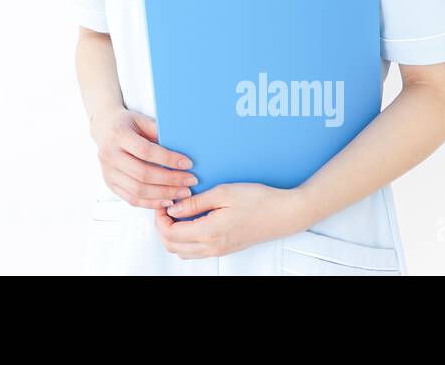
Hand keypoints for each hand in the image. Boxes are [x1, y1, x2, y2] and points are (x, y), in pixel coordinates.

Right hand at [89, 108, 198, 207]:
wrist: (104, 128)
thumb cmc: (127, 124)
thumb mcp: (142, 120)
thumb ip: (159, 132)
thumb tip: (184, 147)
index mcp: (118, 135)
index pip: (145, 151)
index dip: (168, 159)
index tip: (188, 163)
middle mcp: (109, 154)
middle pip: (143, 174)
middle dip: (170, 180)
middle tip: (190, 181)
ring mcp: (108, 172)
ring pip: (138, 190)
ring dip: (164, 194)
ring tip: (182, 193)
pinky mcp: (110, 184)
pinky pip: (132, 199)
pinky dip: (151, 203)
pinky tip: (167, 200)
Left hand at [154, 182, 309, 258]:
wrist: (284, 213)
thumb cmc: (259, 200)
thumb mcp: (223, 193)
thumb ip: (194, 202)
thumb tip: (173, 208)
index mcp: (209, 232)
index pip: (169, 233)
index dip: (159, 217)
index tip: (163, 202)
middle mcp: (212, 247)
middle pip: (172, 246)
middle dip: (162, 226)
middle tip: (166, 206)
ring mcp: (218, 250)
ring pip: (182, 251)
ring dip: (173, 234)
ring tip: (177, 212)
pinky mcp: (224, 249)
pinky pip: (196, 251)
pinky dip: (185, 239)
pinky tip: (191, 220)